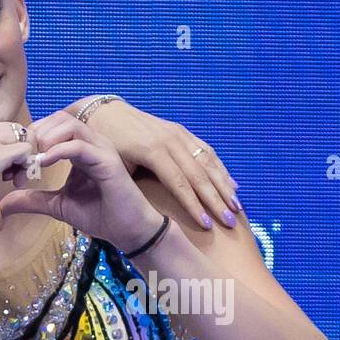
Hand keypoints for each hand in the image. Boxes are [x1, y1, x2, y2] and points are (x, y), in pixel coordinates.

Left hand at [0, 112, 166, 253]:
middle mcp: (90, 143)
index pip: (49, 128)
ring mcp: (100, 149)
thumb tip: (3, 204)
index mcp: (78, 148)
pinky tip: (44, 163)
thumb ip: (33, 200)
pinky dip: (59, 150)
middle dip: (33, 135)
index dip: (27, 141)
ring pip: (69, 124)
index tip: (9, 164)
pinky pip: (80, 145)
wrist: (129, 231)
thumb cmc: (99, 214)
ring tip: (31, 159)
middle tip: (17, 159)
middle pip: (57, 118)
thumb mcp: (57, 205)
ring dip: (46, 137)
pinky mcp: (108, 161)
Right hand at [0, 121, 34, 231]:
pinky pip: (25, 150)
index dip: (15, 153)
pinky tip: (14, 182)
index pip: (8, 132)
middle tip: (14, 179)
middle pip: (20, 132)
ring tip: (13, 181)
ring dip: (26, 159)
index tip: (9, 176)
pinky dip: (27, 165)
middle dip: (24, 154)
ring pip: (24, 138)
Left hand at [69, 96, 240, 230]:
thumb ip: (130, 182)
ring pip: (207, 161)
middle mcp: (169, 140)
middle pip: (199, 175)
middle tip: (230, 223)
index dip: (193, 206)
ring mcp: (177, 133)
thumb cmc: (102, 145)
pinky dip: (220, 168)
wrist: (102, 113)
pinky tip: (232, 184)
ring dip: (224, 185)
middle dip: (216, 200)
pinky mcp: (180, 130)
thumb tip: (143, 210)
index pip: (179, 184)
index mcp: (151, 151)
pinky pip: (206, 150)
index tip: (206, 226)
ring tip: (237, 207)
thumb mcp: (111, 164)